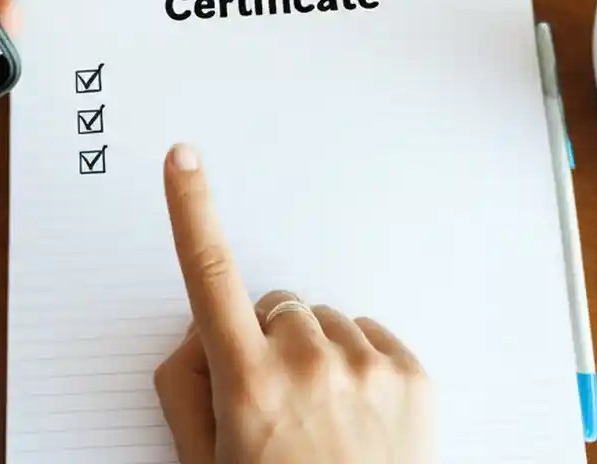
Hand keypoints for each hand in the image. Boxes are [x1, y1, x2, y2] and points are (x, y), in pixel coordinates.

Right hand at [154, 144, 433, 462]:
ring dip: (316, 354)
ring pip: (325, 322)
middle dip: (266, 339)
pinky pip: (373, 337)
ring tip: (322, 419)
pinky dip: (360, 364)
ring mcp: (366, 368)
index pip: (209, 278)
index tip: (182, 162)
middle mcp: (308, 365)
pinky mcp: (413, 377)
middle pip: (275, 305)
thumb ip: (184, 389)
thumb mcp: (204, 462)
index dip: (191, 211)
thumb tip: (198, 335)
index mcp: (247, 384)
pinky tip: (356, 415)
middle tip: (273, 399)